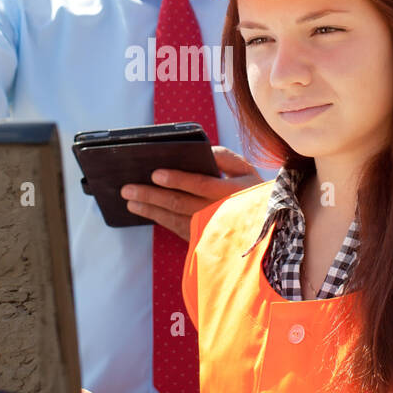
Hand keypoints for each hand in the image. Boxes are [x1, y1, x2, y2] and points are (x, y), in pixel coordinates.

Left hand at [119, 146, 262, 240]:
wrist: (266, 231)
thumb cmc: (253, 194)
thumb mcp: (247, 171)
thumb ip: (226, 158)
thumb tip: (203, 151)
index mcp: (232, 192)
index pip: (200, 184)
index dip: (177, 179)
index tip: (155, 173)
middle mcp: (219, 213)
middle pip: (179, 203)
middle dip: (151, 195)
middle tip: (127, 189)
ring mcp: (210, 230)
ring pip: (174, 219)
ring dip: (149, 210)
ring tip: (129, 201)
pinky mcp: (204, 240)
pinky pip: (177, 229)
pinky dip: (159, 220)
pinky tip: (145, 211)